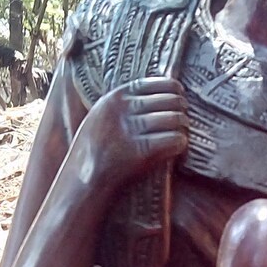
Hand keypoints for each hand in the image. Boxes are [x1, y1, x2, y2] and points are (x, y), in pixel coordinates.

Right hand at [64, 77, 187, 194]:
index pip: (157, 83)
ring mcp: (132, 130)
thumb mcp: (99, 118)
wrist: (82, 183)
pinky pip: (175, 140)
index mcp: (115, 98)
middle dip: (181, 111)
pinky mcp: (142, 152)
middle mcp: (124, 110)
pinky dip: (181, 145)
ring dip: (184, 129)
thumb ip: (121, 105)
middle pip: (170, 100)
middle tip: (183, 122)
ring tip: (182, 136)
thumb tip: (157, 94)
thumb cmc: (92, 153)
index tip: (179, 98)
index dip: (174, 90)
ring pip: (176, 119)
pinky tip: (179, 150)